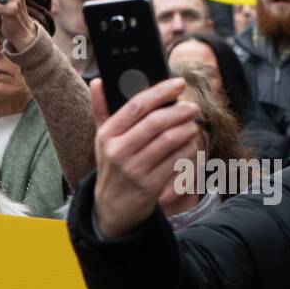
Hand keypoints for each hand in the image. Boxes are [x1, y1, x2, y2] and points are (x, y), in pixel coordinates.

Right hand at [89, 77, 199, 239]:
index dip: (161, 92)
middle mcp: (118, 152)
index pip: (136, 107)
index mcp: (106, 136)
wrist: (112, 207)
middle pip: (156, 123)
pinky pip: (176, 160)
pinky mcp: (150, 185)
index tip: (179, 84)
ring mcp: (134, 170)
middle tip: (192, 107)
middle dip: (179, 111)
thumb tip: (98, 81)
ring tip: (192, 125)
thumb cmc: (112, 165)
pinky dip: (188, 149)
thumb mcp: (102, 139)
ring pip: (169, 141)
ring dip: (187, 129)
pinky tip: (189, 145)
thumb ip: (101, 109)